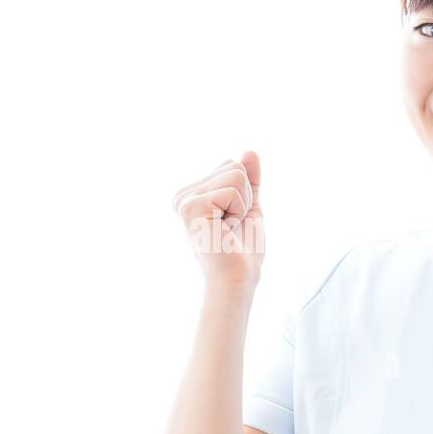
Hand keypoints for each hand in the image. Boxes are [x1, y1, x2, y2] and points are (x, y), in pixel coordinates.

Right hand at [171, 151, 264, 293]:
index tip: (231, 221)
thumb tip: (249, 151)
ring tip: (227, 229)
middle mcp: (183, 195)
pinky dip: (239, 210)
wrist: (236, 281)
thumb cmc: (241, 252)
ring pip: (235, 173)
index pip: (231, 165)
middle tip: (230, 227)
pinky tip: (225, 230)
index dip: (244, 194)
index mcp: (192, 195)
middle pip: (233, 166)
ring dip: (242, 205)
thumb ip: (250, 181)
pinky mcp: (191, 206)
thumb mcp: (249, 208)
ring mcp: (184, 200)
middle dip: (244, 197)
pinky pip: (233, 187)